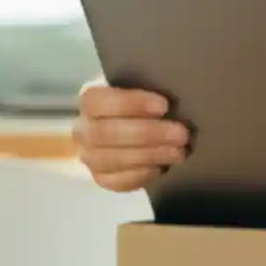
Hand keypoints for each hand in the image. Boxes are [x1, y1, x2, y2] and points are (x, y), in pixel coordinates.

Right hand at [73, 80, 189, 191]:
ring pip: (109, 159)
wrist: (141, 128)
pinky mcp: (102, 178)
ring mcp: (90, 156)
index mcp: (90, 99)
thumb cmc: (146, 101)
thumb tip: (174, 84)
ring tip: (178, 152)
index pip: (98, 100)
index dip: (130, 103)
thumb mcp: (146, 86)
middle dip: (147, 134)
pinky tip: (160, 168)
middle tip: (181, 133)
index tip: (164, 106)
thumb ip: (152, 84)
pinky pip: (115, 182)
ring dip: (148, 155)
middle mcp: (84, 128)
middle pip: (105, 133)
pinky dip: (138, 176)